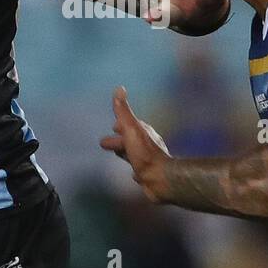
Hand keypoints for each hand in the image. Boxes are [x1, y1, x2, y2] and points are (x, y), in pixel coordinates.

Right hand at [99, 86, 171, 201]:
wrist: (161, 179)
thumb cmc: (145, 153)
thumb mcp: (131, 129)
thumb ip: (124, 111)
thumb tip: (119, 88)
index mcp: (143, 133)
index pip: (129, 125)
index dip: (120, 125)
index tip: (114, 126)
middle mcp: (148, 145)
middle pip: (130, 140)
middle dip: (119, 140)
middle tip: (106, 144)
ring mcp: (149, 161)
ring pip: (134, 154)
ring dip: (126, 153)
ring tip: (118, 155)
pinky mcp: (150, 176)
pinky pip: (140, 170)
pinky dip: (135, 170)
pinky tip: (134, 174)